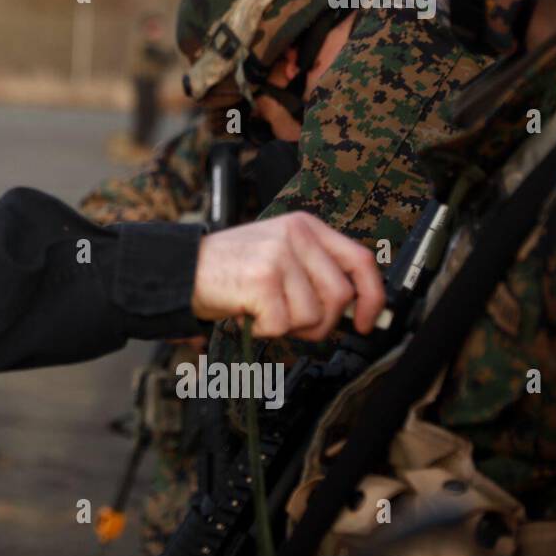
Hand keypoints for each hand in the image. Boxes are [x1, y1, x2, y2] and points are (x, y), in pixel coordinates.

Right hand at [191, 213, 383, 340]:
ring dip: (289, 326)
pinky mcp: (262, 279)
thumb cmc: (231, 268)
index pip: (361, 260)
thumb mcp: (280, 255)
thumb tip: (360, 311)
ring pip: (313, 315)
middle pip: (340, 296)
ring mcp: (279, 255)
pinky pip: (283, 324)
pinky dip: (265, 329)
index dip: (373, 297)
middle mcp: (296, 235)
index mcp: (306, 226)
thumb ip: (317, 272)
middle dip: (322, 322)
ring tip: (264, 311)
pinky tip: (249, 313)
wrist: (182, 269)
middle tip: (295, 322)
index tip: (367, 322)